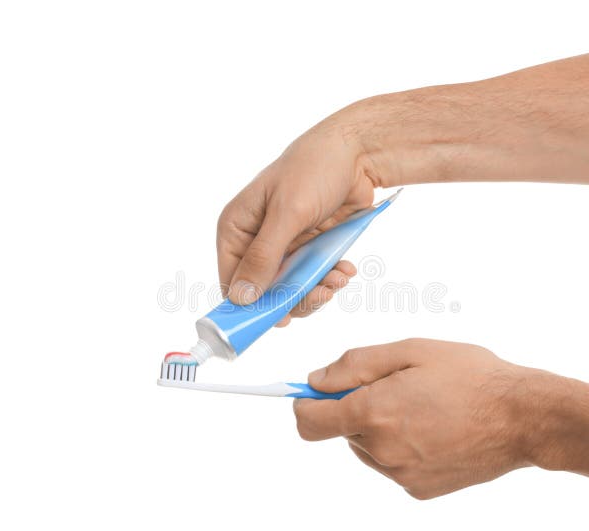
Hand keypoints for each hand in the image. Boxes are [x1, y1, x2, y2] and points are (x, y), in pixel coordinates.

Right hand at [216, 117, 374, 324]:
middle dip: (294, 298)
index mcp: (237, 228)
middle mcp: (256, 241)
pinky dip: (330, 279)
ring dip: (316, 290)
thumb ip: (264, 256)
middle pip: (265, 291)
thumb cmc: (313, 169)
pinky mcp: (309, 248)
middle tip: (320, 294)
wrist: (356, 152)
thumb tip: (241, 298)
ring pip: (293, 289)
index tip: (277, 319)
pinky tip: (345, 270)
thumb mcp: (287, 213)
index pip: (232, 280)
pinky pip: (314, 278)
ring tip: (338, 279)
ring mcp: (285, 246)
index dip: (250, 305)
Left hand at [293, 339, 540, 498]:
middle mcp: (381, 450)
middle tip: (395, 386)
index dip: (304, 404)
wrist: (523, 418)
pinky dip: (400, 446)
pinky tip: (433, 429)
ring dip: (378, 427)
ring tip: (421, 407)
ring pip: (365, 447)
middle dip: (355, 407)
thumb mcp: (411, 351)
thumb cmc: (471, 375)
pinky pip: (391, 464)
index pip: (309, 421)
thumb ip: (355, 365)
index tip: (313, 392)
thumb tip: (315, 381)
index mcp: (374, 413)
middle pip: (340, 430)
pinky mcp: (418, 489)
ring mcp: (400, 474)